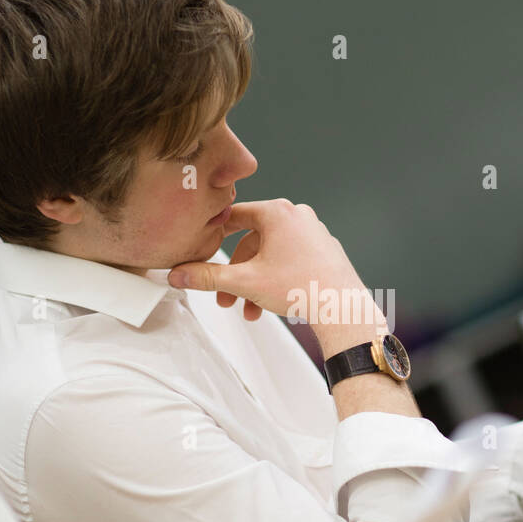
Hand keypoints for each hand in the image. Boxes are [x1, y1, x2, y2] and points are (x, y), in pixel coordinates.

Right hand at [167, 199, 377, 325]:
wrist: (342, 308)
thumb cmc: (302, 288)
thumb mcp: (245, 282)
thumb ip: (208, 277)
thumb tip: (180, 275)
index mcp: (278, 213)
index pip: (234, 215)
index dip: (214, 233)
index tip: (203, 246)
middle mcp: (298, 216)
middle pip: (253, 241)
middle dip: (236, 273)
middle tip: (226, 296)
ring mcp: (314, 233)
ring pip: (272, 254)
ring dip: (255, 282)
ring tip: (250, 309)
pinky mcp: (325, 251)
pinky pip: (291, 260)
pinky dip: (276, 279)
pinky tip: (271, 302)